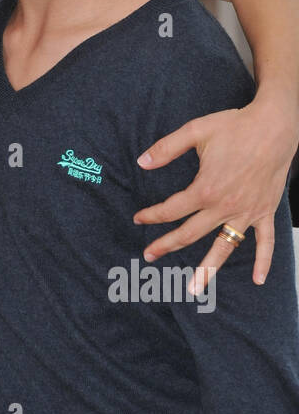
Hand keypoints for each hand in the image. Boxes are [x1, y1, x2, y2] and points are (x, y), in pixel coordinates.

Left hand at [132, 102, 297, 286]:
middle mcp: (224, 206)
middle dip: (166, 245)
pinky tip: (258, 280)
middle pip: (189, 234)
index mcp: (205, 189)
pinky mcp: (265, 212)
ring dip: (207, 269)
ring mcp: (246, 212)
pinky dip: (263, 261)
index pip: (171, 210)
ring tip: (194, 288)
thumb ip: (166, 148)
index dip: (152, 215)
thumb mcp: (195, 131)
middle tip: (149, 255)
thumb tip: (141, 162)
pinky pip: (265, 242)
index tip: (139, 218)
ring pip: (223, 246)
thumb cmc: (235, 126)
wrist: (274, 126)